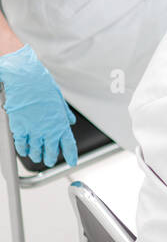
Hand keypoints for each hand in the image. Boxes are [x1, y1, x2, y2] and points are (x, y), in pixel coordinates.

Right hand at [0, 44, 76, 165]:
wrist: (26, 79)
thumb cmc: (42, 86)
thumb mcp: (59, 99)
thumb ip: (65, 113)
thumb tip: (71, 121)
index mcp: (61, 123)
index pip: (69, 145)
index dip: (71, 155)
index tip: (72, 162)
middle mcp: (48, 130)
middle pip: (51, 152)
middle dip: (50, 158)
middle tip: (49, 161)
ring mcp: (33, 130)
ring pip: (35, 151)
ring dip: (36, 155)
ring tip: (37, 157)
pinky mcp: (20, 128)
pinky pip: (21, 144)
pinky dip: (23, 149)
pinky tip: (24, 150)